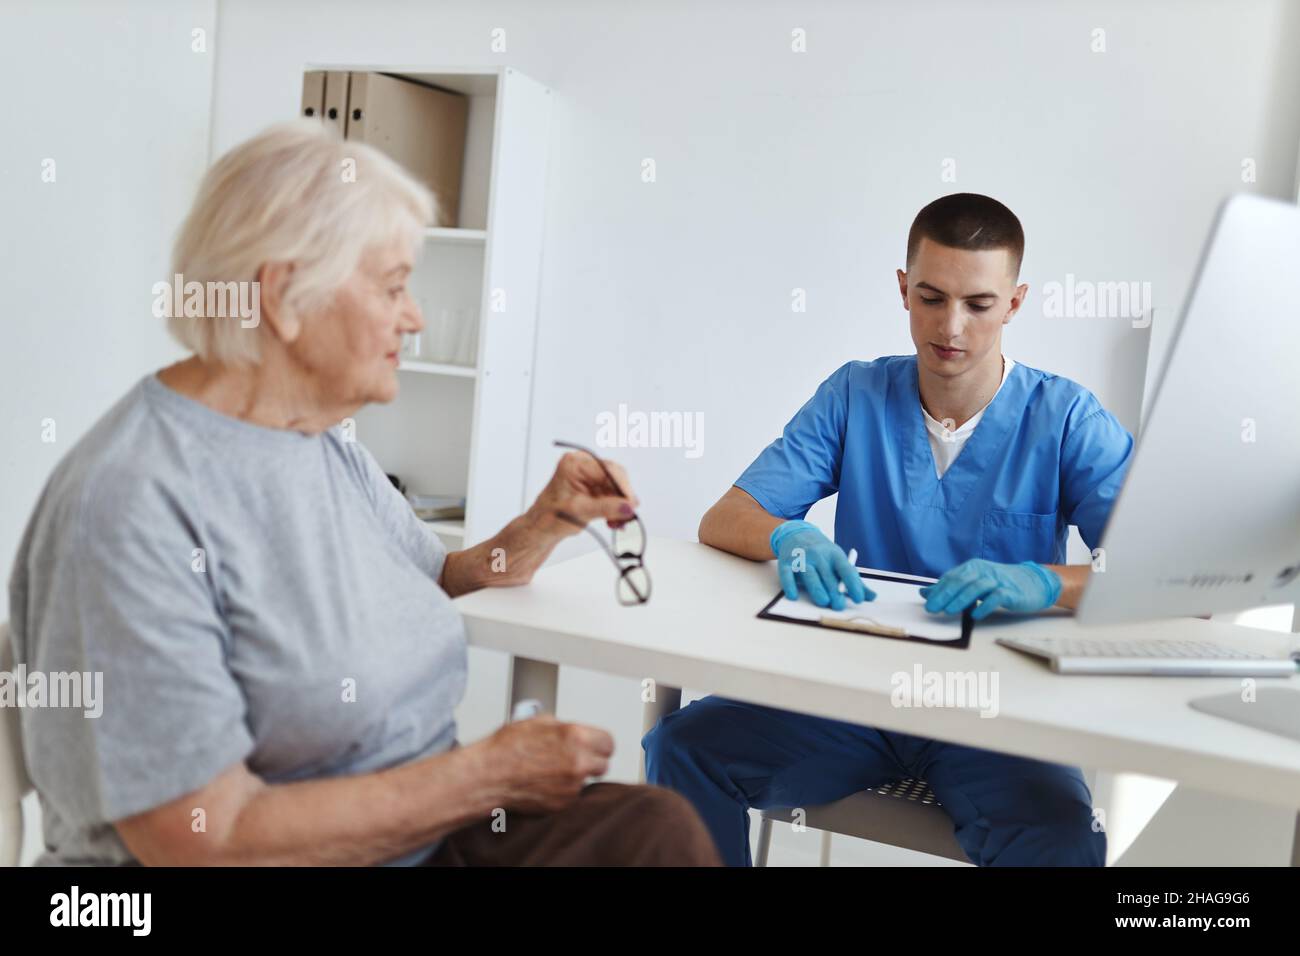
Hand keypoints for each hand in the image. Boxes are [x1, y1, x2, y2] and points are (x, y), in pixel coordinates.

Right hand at [480, 716, 614, 813]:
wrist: (488, 775)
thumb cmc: (506, 748)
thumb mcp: (539, 722)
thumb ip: (564, 728)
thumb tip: (575, 732)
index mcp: (575, 737)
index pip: (608, 743)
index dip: (600, 743)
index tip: (596, 745)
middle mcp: (578, 763)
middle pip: (603, 764)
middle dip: (592, 760)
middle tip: (576, 757)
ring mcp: (571, 786)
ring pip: (586, 781)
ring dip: (576, 776)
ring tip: (552, 769)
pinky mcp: (562, 804)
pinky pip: (572, 795)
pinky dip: (563, 790)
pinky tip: (545, 781)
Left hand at [526, 452, 638, 538]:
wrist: (541, 528)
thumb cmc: (550, 517)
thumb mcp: (579, 512)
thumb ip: (606, 508)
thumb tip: (628, 507)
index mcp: (575, 464)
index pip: (608, 470)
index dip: (622, 487)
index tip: (631, 505)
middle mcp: (584, 465)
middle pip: (615, 477)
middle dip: (622, 498)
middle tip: (627, 517)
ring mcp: (589, 475)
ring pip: (616, 487)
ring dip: (620, 506)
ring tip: (618, 523)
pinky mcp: (594, 486)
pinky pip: (613, 495)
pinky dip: (616, 508)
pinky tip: (614, 521)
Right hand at [770, 520, 872, 610]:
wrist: (797, 533)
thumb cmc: (822, 554)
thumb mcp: (839, 561)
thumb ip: (854, 580)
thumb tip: (872, 597)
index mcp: (835, 554)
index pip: (846, 569)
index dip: (853, 584)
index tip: (858, 598)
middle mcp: (818, 555)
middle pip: (828, 575)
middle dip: (834, 591)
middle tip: (839, 606)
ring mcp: (802, 558)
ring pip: (809, 575)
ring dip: (816, 588)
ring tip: (823, 602)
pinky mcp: (786, 563)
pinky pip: (787, 575)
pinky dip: (790, 585)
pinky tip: (794, 596)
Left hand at [920, 559, 1061, 620]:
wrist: (1034, 582)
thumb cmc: (1000, 583)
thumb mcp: (974, 582)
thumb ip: (951, 587)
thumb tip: (925, 592)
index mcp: (973, 567)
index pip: (951, 577)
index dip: (938, 590)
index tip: (927, 602)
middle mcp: (984, 571)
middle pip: (961, 581)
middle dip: (944, 595)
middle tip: (932, 608)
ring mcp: (998, 580)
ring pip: (976, 587)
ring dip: (961, 600)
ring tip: (949, 611)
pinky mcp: (1011, 592)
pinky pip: (996, 597)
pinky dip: (984, 606)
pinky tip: (975, 614)